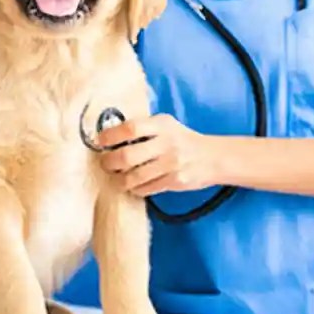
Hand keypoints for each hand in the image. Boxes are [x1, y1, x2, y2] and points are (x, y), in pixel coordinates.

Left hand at [96, 114, 219, 196]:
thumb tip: (110, 135)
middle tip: (105, 164)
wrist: (213, 157)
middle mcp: (166, 143)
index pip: (131, 128)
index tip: (100, 141)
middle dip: (110, 162)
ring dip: (120, 179)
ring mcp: (171, 163)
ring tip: (117, 178)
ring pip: (135, 176)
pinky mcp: (175, 181)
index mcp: (162, 125)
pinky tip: (133, 185)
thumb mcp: (166, 125)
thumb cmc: (183, 140)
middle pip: (128, 155)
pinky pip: (146, 188)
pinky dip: (135, 188)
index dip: (111, 136)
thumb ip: (144, 128)